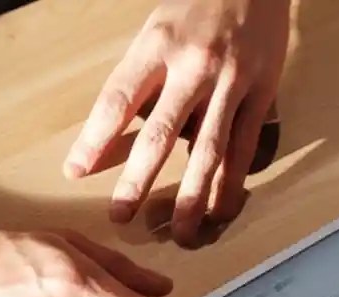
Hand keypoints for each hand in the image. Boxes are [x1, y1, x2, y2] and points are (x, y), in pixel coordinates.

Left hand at [63, 0, 289, 242]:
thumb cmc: (198, 6)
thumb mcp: (157, 30)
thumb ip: (140, 81)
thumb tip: (113, 139)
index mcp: (156, 45)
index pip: (117, 100)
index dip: (95, 140)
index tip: (76, 172)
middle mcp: (192, 66)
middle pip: (160, 135)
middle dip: (138, 181)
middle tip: (120, 216)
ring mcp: (231, 82)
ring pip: (208, 151)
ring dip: (192, 197)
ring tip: (179, 233)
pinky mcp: (262, 94)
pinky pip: (244, 148)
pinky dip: (231, 184)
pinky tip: (220, 210)